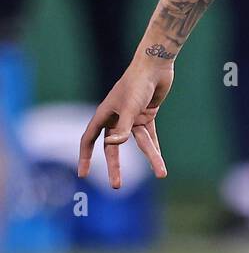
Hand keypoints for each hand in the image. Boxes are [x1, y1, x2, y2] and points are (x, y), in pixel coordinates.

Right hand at [78, 58, 172, 189]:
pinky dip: (155, 147)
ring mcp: (132, 117)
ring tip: (161, 173)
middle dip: (115, 166)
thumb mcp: (129, 107)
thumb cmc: (138, 84)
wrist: (156, 66)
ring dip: (151, 157)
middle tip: (116, 186)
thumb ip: (123, 127)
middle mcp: (116, 118)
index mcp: (104, 114)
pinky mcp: (147, 115)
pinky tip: (159, 160)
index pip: (89, 140)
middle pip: (113, 147)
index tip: (83, 174)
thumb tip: (113, 144)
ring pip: (139, 142)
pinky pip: (150, 136)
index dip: (85, 156)